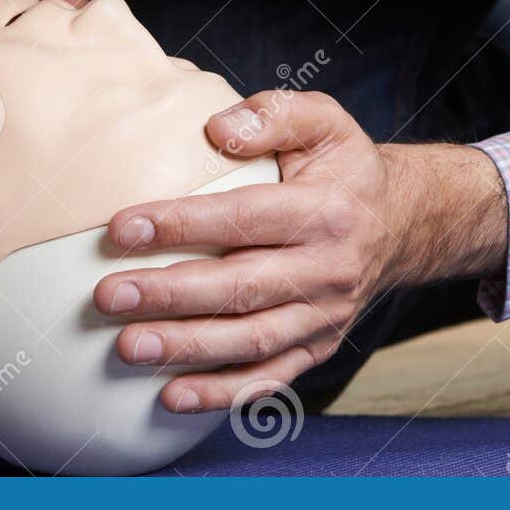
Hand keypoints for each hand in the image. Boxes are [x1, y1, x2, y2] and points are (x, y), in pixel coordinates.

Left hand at [92, 89, 507, 412]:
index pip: (244, 218)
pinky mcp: (317, 347)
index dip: (181, 224)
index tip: (121, 228)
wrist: (400, 223)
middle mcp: (328, 269)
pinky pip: (270, 378)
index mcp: (325, 211)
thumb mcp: (323, 121)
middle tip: (109, 295)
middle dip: (170, 295)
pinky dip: (221, 393)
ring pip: (252, 341)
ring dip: (187, 348)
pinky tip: (170, 395)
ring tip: (126, 348)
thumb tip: (216, 129)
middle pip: (242, 288)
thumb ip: (273, 114)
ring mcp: (325, 316)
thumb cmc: (341, 167)